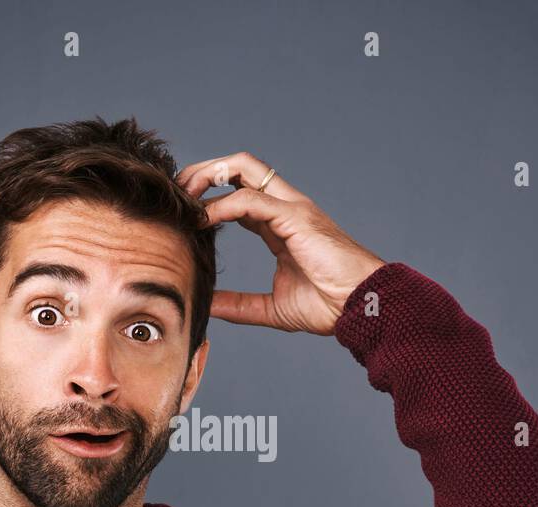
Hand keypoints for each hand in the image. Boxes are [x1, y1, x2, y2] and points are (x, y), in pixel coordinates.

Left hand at [175, 152, 386, 334]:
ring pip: (243, 167)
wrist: (360, 307)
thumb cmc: (328, 306)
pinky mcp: (296, 216)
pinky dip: (222, 205)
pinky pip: (251, 199)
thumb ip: (238, 305)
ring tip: (184, 199)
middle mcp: (285, 208)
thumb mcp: (270, 308)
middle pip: (238, 166)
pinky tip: (203, 220)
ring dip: (208, 176)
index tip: (182, 214)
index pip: (238, 193)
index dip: (207, 196)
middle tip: (176, 194)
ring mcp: (292, 208)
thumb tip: (207, 305)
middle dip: (204, 172)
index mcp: (279, 224)